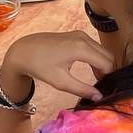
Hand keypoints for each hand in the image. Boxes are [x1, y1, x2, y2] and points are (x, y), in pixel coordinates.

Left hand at [1, 31, 115, 101]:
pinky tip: (92, 70)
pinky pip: (94, 47)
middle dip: (109, 71)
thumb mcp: (60, 81)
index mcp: (81, 48)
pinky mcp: (77, 35)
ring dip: (103, 65)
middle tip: (104, 87)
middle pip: (107, 56)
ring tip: (98, 81)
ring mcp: (80, 34)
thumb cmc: (40, 66)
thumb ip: (82, 89)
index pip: (107, 64)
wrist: (23, 51)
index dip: (109, 78)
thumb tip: (99, 97)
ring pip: (102, 51)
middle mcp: (84, 38)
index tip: (106, 90)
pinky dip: (97, 58)